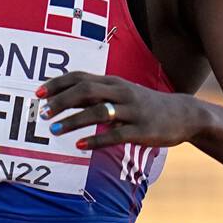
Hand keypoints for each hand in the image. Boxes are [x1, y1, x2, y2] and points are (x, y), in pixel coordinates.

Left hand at [36, 72, 203, 150]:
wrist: (184, 115)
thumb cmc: (144, 105)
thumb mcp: (121, 94)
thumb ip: (95, 96)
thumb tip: (63, 100)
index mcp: (114, 82)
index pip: (80, 77)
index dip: (58, 84)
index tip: (38, 94)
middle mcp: (122, 92)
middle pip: (86, 91)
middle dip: (62, 101)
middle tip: (44, 114)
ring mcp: (133, 111)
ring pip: (98, 112)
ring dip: (73, 121)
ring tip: (54, 131)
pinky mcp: (142, 130)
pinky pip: (115, 135)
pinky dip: (95, 140)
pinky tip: (79, 146)